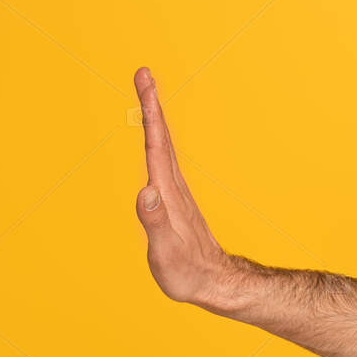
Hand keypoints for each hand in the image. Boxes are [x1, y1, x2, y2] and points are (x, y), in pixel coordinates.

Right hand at [132, 67, 228, 304]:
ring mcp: (175, 192)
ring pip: (163, 146)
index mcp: (166, 193)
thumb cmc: (186, 273)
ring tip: (147, 93)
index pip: (155, 145)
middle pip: (160, 137)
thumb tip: (146, 190)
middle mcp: (172, 186)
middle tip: (143, 73)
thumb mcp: (165, 253)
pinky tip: (154, 137)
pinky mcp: (174, 201)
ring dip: (154, 117)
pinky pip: (162, 161)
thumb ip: (154, 222)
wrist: (213, 284)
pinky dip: (156, 140)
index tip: (145, 82)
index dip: (149, 112)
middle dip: (151, 103)